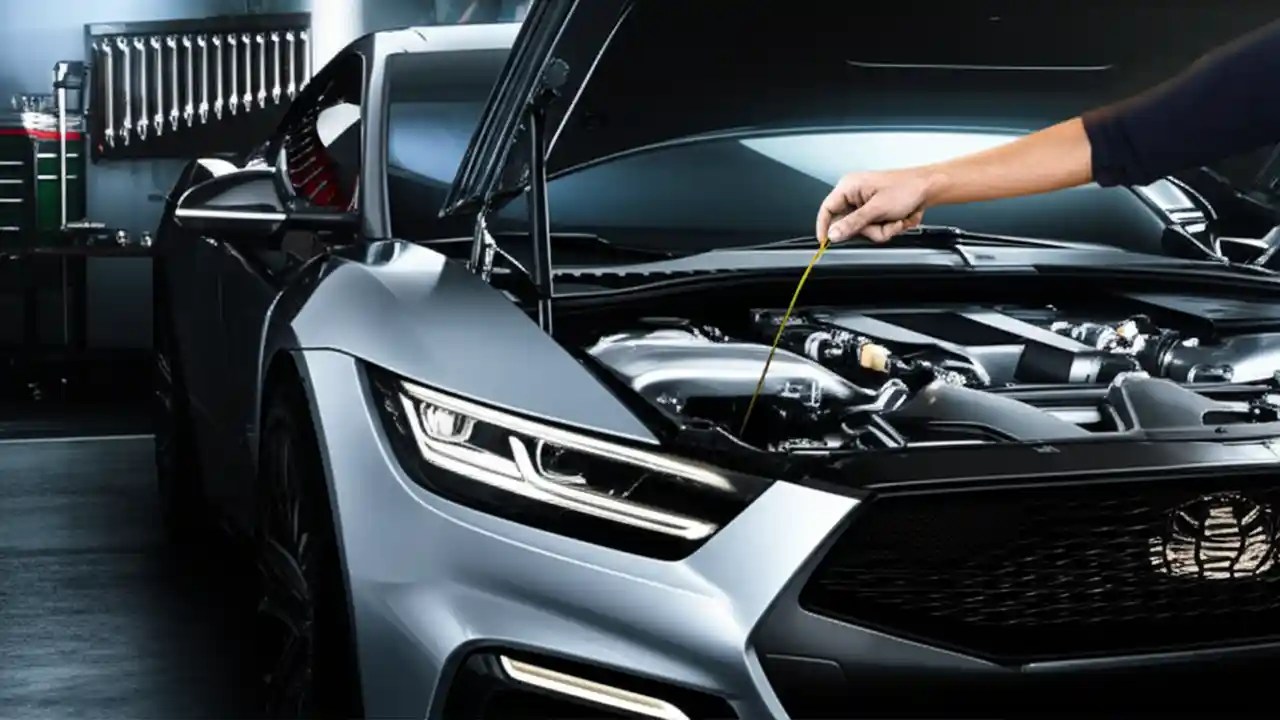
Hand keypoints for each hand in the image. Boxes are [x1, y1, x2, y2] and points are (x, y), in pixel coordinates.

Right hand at [816, 170, 934, 244]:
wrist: (929, 187)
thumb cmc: (907, 188)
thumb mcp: (877, 209)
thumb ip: (853, 223)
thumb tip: (833, 234)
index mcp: (849, 187)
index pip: (827, 210)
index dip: (824, 227)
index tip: (826, 242)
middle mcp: (855, 196)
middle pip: (848, 225)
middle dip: (870, 230)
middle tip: (883, 224)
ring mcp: (866, 205)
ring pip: (864, 231)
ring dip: (883, 230)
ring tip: (896, 219)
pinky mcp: (876, 212)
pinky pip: (875, 229)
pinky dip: (889, 228)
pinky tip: (899, 219)